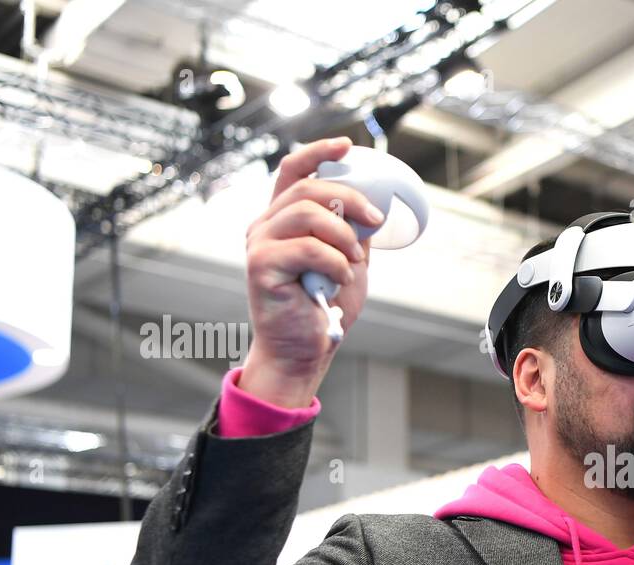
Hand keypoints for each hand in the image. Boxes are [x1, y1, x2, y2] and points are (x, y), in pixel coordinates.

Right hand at [242, 137, 382, 406]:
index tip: (347, 144)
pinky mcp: (260, 266)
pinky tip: (340, 280)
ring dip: (343, 236)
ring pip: (307, 214)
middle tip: (375, 222)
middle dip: (349, 199)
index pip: (293, 171)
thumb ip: (353, 232)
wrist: (304, 350)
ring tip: (354, 261)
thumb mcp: (347, 261)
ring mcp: (259, 243)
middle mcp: (265, 225)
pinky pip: (307, 248)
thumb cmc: (322, 307)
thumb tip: (374, 206)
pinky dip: (335, 263)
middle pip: (308, 189)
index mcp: (283, 219)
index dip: (318, 152)